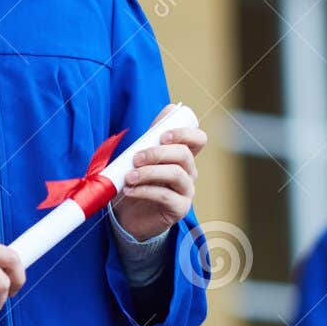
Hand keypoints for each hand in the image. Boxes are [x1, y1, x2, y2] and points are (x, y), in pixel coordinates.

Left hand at [111, 105, 208, 241]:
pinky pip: (166, 196)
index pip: (198, 139)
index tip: (163, 135)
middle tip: (136, 157)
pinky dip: (145, 191)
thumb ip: (153, 136)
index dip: (185, 133)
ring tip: (129, 176)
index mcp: (182, 156)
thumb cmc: (136, 182)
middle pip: (185, 155)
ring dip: (150, 172)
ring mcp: (186, 191)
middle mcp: (189, 173)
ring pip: (176, 174)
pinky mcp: (179, 209)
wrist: (128, 216)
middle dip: (158, 153)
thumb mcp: (141, 156)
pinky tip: (129, 190)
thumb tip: (168, 110)